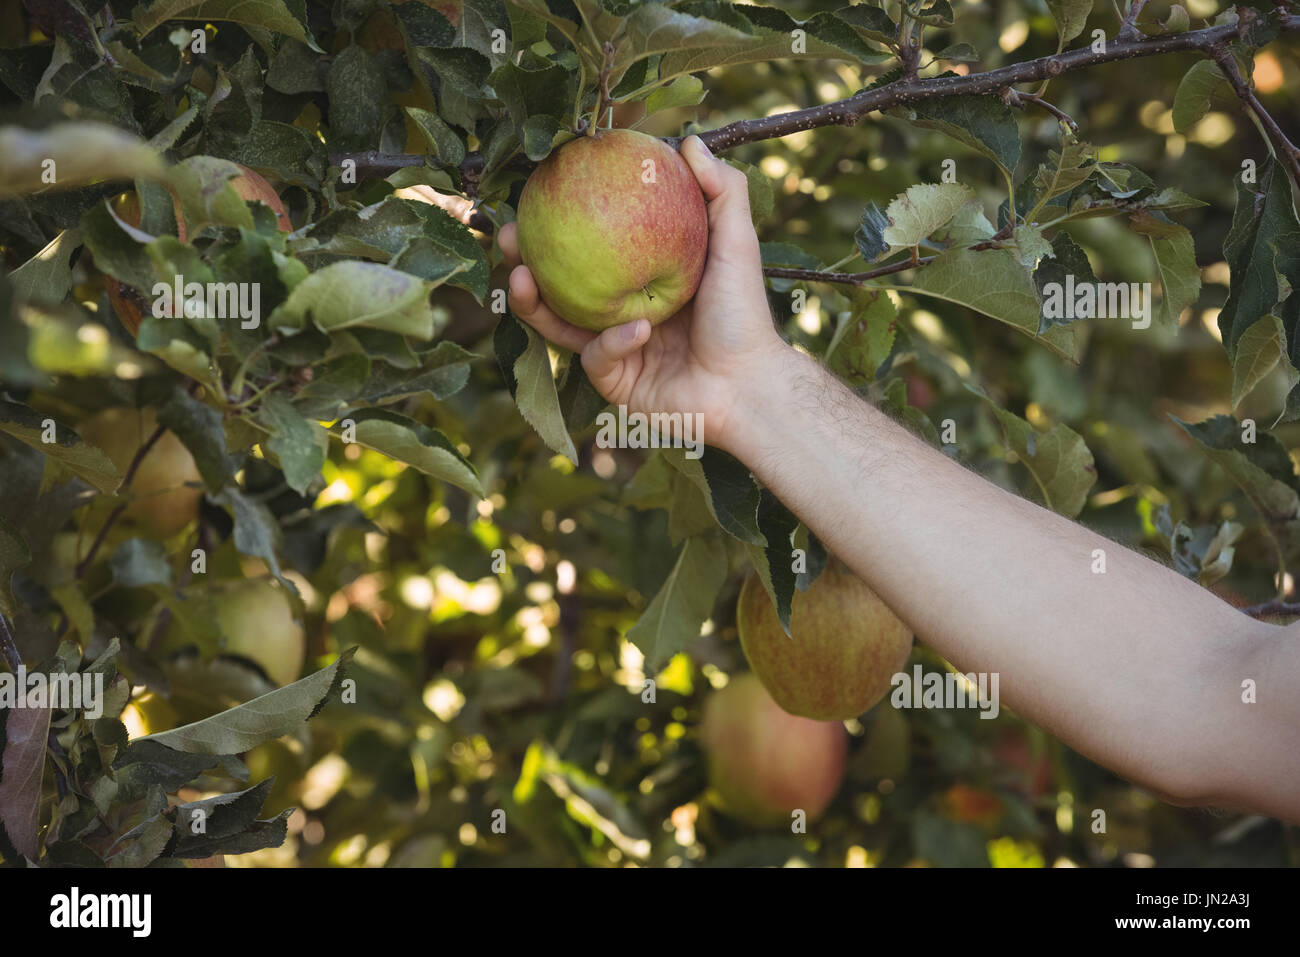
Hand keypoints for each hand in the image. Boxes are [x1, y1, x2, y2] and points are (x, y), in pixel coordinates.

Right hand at [498, 135, 787, 452]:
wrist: (749, 386)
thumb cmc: (744, 315)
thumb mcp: (735, 245)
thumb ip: (722, 192)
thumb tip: (689, 140)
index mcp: (640, 276)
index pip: (590, 244)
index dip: (559, 221)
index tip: (536, 192)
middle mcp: (619, 310)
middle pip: (559, 283)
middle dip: (524, 261)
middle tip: (507, 235)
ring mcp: (614, 349)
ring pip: (559, 325)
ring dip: (535, 304)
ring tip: (522, 278)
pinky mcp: (615, 383)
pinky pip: (599, 358)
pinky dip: (616, 342)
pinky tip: (639, 331)